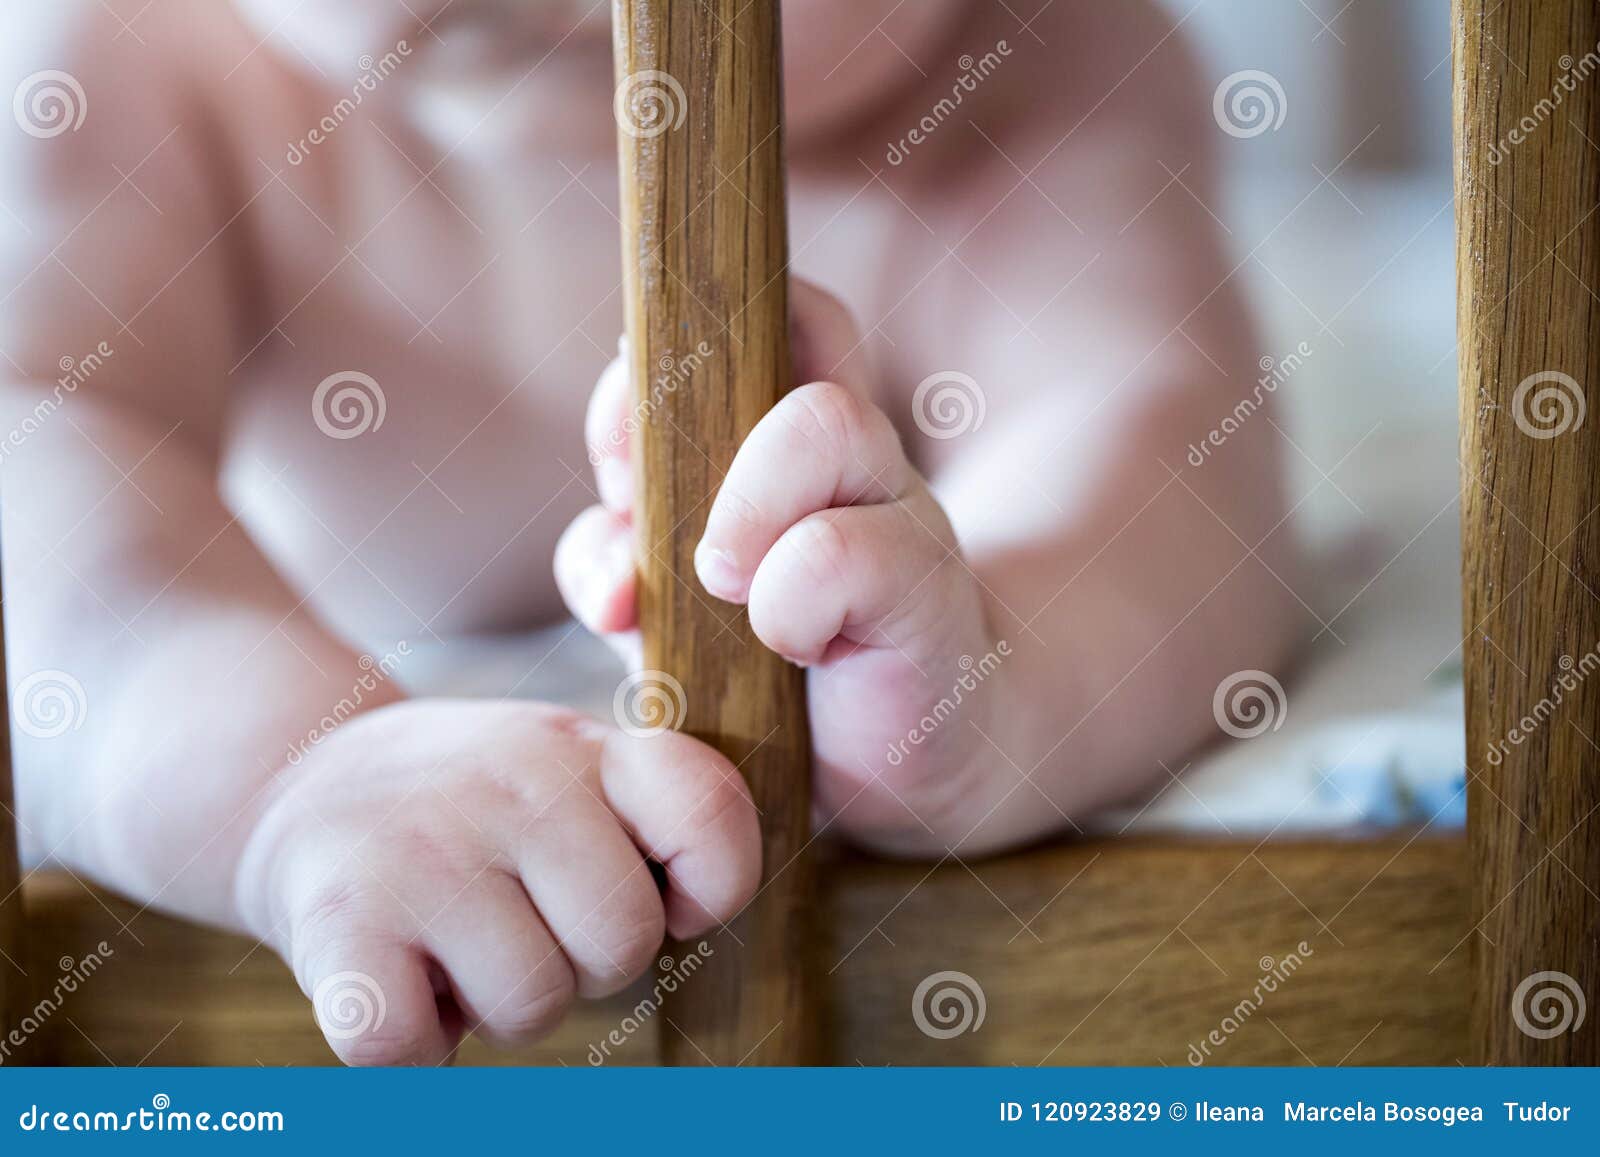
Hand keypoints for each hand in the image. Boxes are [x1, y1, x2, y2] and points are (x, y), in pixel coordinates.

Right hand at [233, 699, 757, 1064]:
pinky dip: (410, 1042)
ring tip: (453, 940)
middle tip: (524, 922)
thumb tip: (691, 911)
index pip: (708, 814)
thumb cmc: (473, 808)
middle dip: (586, 964)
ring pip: (532, 1006)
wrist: (296, 784)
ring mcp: (423, 847)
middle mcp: (511, 780)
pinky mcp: (342, 920)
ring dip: (495, 1004)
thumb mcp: (570, 769)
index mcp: (584, 747)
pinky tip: (395, 975)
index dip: (710, 887)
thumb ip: (652, 816)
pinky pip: (412, 1047)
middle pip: (625, 943)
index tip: (664, 896)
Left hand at [556, 281, 1013, 856]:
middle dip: (670, 412)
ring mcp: (899, 509)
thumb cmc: (767, 676)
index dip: (660, 359)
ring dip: (744, 505)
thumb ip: (613, 568)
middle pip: (792, 325)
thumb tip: (612, 581)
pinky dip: (785, 605)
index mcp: (784, 437)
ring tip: (723, 584)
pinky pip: (836, 553)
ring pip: (824, 423)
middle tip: (633, 503)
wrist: (888, 767)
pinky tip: (792, 647)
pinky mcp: (924, 588)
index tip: (613, 468)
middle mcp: (851, 452)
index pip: (752, 315)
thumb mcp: (660, 611)